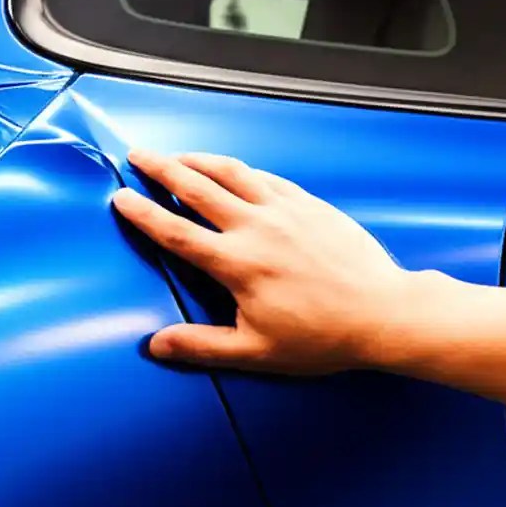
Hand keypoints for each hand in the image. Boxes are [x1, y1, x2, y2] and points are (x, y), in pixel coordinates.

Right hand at [113, 150, 423, 374]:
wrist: (384, 313)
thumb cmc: (322, 337)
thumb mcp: (256, 351)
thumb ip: (201, 346)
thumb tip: (156, 345)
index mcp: (237, 264)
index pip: (176, 232)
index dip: (143, 213)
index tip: (121, 197)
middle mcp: (256, 228)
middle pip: (196, 187)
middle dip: (161, 168)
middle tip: (138, 155)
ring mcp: (285, 210)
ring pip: (231, 172)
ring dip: (198, 159)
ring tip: (177, 156)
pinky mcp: (309, 204)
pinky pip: (266, 177)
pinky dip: (240, 170)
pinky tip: (230, 170)